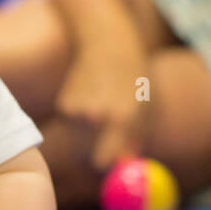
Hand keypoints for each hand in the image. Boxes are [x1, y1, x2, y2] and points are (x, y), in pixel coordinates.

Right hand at [56, 34, 149, 171]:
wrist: (109, 43)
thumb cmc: (136, 77)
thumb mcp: (147, 107)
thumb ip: (136, 139)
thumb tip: (126, 164)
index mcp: (123, 117)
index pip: (105, 160)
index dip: (108, 166)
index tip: (113, 166)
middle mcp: (97, 115)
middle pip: (90, 155)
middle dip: (99, 152)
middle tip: (109, 140)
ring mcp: (77, 109)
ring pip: (81, 140)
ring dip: (90, 134)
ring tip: (104, 109)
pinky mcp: (63, 104)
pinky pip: (73, 126)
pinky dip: (81, 120)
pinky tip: (91, 98)